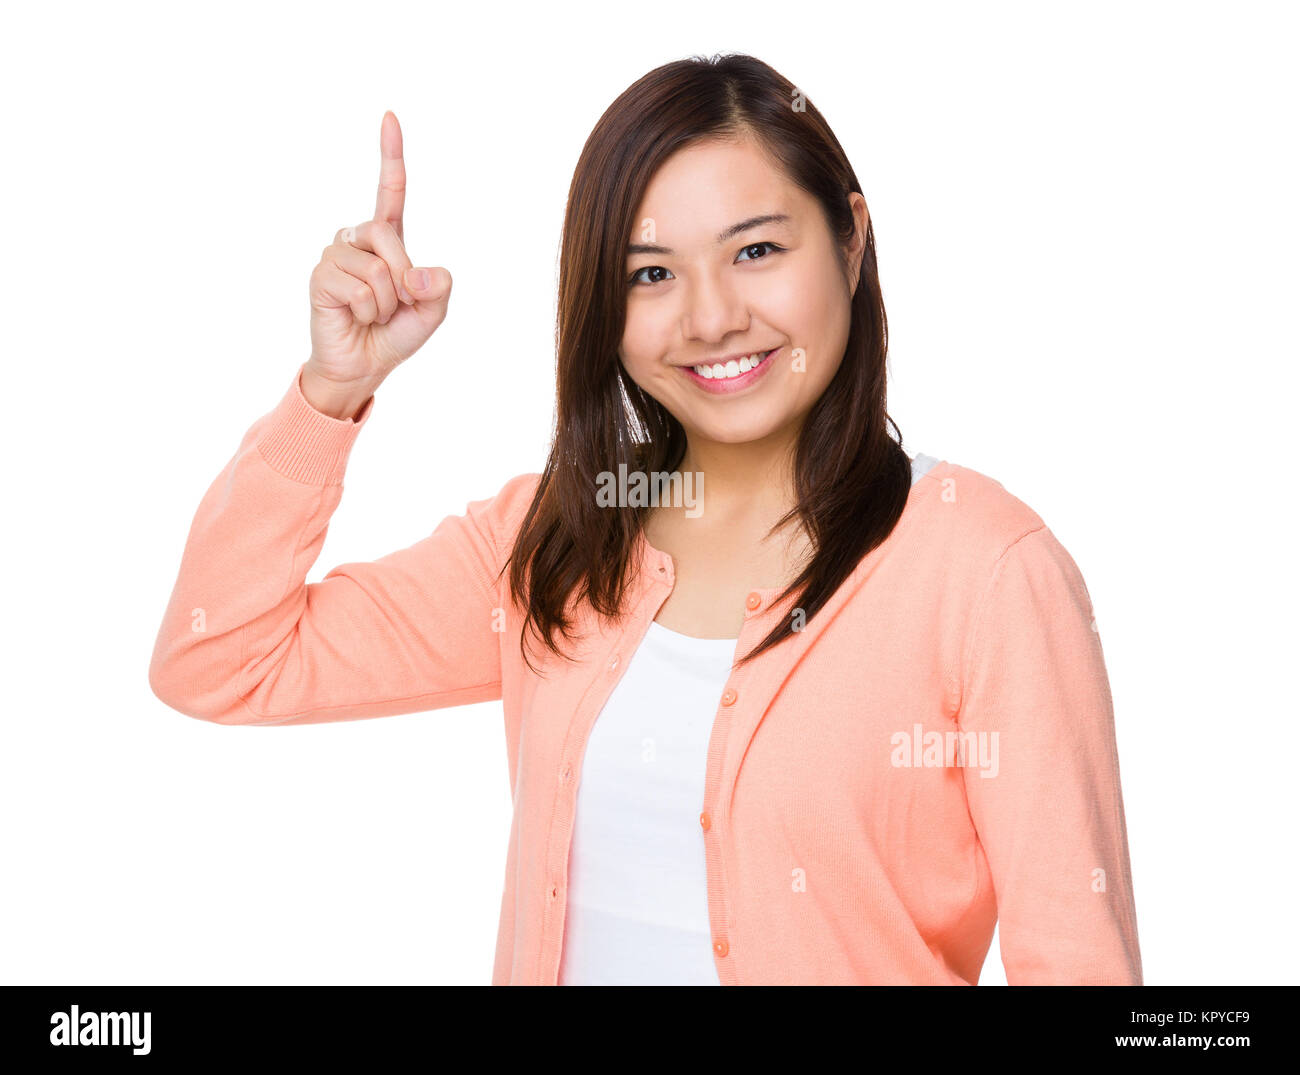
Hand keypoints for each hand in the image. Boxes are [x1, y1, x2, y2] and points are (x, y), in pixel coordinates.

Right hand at [304, 111, 451, 405]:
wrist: (365, 365)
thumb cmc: (395, 333)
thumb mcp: (432, 311)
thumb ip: (438, 288)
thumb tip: (419, 273)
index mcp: (388, 240)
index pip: (390, 192)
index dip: (391, 156)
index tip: (389, 117)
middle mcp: (358, 240)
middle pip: (389, 237)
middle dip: (404, 279)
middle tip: (397, 305)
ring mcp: (336, 255)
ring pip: (377, 269)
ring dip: (387, 302)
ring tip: (374, 314)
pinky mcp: (321, 276)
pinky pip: (360, 288)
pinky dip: (369, 310)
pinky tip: (356, 317)